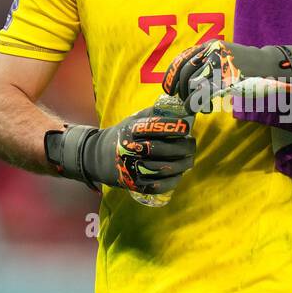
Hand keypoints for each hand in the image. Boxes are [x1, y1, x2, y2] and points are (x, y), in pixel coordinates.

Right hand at [44, 106, 196, 193]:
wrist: (99, 158)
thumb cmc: (122, 135)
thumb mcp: (132, 120)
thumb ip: (153, 114)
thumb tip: (178, 107)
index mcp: (131, 131)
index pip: (154, 127)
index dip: (173, 127)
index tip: (186, 127)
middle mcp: (131, 149)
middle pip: (162, 149)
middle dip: (182, 147)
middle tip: (192, 143)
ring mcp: (133, 168)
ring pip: (164, 169)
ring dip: (182, 164)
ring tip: (189, 158)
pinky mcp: (135, 184)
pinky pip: (159, 185)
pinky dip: (174, 180)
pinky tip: (180, 173)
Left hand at [162, 39, 291, 112]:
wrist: (272, 67)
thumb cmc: (251, 67)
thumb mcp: (227, 57)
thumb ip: (210, 63)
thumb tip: (190, 80)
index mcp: (211, 45)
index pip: (183, 58)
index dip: (172, 74)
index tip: (170, 88)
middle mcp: (212, 51)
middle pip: (184, 71)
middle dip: (178, 88)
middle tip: (181, 99)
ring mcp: (218, 64)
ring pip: (191, 83)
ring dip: (188, 98)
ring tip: (193, 106)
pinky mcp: (224, 79)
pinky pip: (201, 94)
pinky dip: (195, 104)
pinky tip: (199, 109)